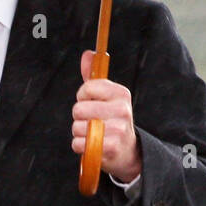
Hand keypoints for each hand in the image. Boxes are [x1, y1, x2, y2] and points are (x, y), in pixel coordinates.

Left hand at [71, 50, 141, 183]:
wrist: (127, 151)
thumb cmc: (111, 119)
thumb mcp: (106, 97)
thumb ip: (93, 76)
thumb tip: (87, 54)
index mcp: (121, 94)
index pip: (87, 88)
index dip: (82, 96)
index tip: (90, 102)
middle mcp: (122, 110)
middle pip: (79, 109)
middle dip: (79, 116)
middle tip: (91, 120)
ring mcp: (118, 130)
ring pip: (77, 127)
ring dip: (79, 132)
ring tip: (93, 133)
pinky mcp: (111, 148)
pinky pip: (79, 143)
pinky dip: (80, 145)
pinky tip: (91, 145)